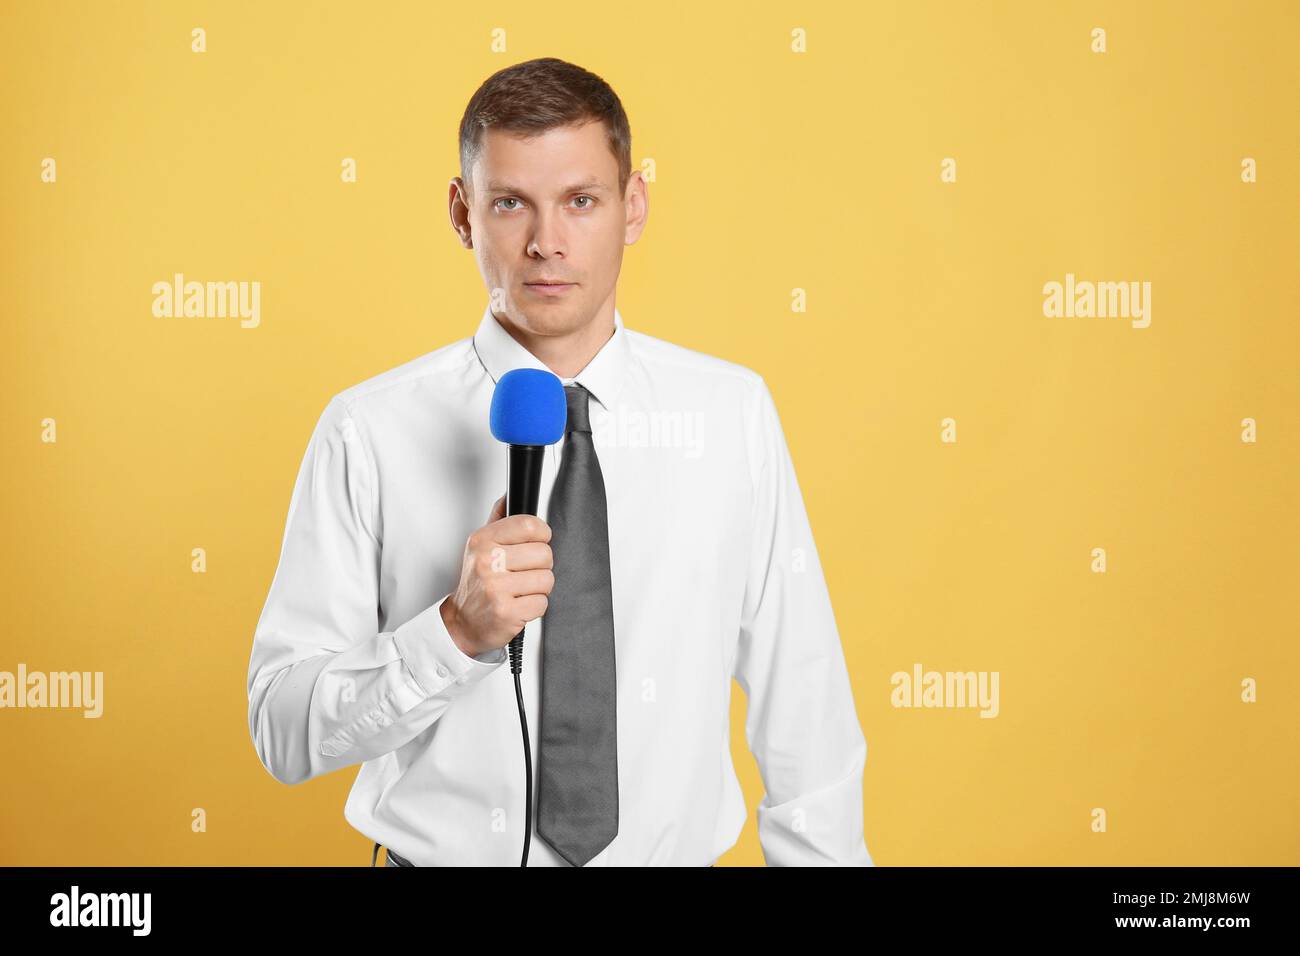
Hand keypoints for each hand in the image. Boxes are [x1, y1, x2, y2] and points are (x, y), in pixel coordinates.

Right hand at [440, 494, 553, 657]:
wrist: (462, 622)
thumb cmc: (475, 584)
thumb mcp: (479, 547)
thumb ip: (498, 520)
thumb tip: (509, 495)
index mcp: (483, 541)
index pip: (529, 525)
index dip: (542, 535)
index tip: (537, 542)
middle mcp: (488, 562)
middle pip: (544, 554)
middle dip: (541, 566)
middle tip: (524, 573)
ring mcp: (496, 588)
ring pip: (546, 579)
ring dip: (538, 588)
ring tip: (520, 590)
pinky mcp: (506, 612)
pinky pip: (542, 603)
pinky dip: (534, 607)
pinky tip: (518, 605)